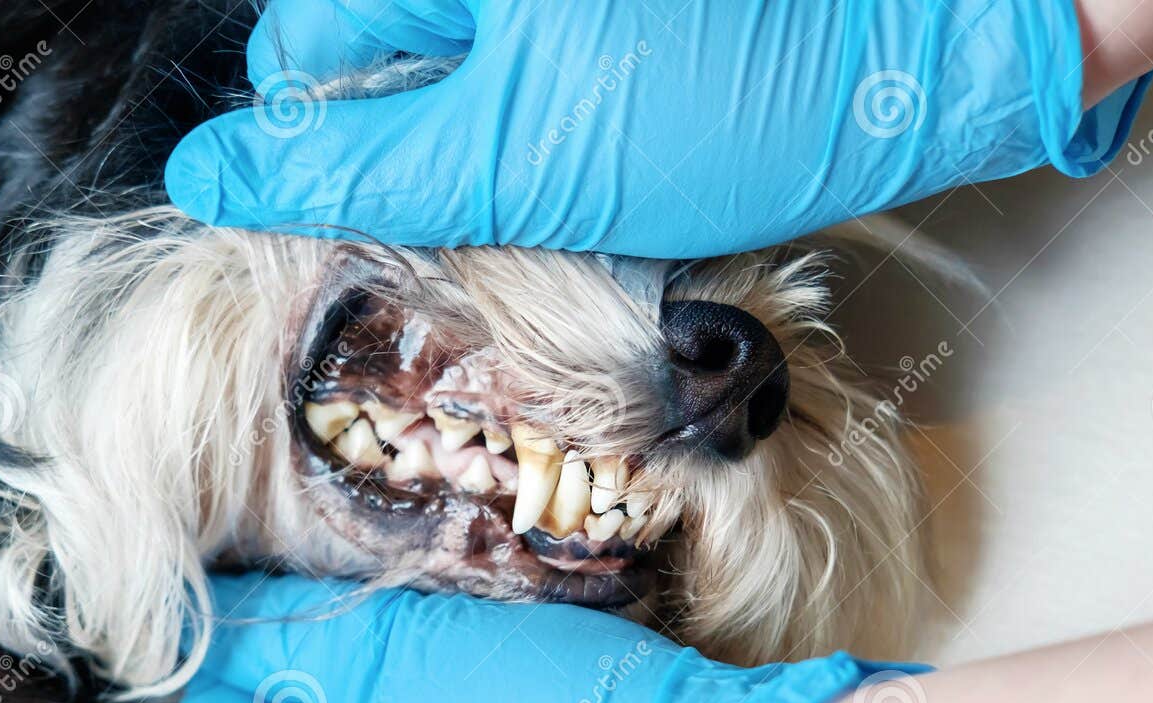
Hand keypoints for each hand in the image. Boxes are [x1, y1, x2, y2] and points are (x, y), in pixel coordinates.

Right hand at [164, 0, 1151, 257]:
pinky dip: (540, 140)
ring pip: (450, 81)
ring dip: (481, 158)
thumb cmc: (751, 90)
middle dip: (413, 152)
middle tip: (491, 216)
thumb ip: (362, 162)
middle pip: (373, 60)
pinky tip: (606, 163)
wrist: (938, 39)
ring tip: (569, 188)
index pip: (305, 49)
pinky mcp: (590, 31)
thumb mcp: (535, 153)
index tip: (390, 231)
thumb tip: (214, 177)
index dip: (330, 155)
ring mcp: (545, 16)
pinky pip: (521, 85)